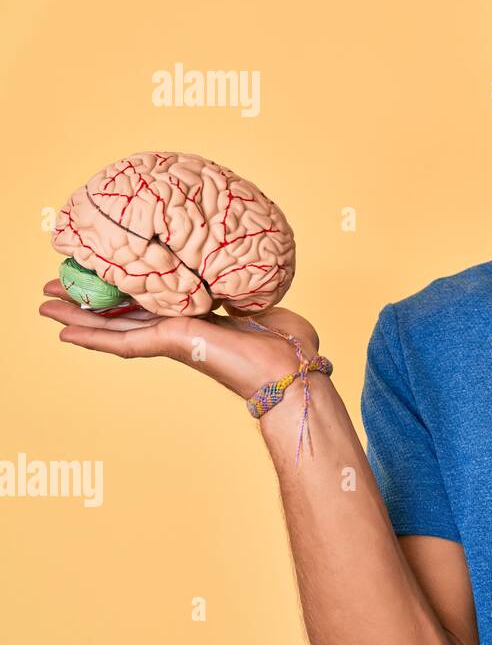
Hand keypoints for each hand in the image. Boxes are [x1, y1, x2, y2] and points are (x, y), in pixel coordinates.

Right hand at [38, 278, 320, 401]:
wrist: (292, 369)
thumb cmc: (288, 345)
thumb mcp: (262, 306)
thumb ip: (245, 293)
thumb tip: (245, 281)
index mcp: (200, 318)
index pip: (154, 303)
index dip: (126, 291)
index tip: (103, 275)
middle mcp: (181, 328)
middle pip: (123, 314)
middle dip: (89, 302)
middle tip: (54, 289)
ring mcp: (174, 338)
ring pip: (114, 327)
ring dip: (78, 317)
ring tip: (45, 305)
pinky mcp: (173, 343)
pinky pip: (124, 341)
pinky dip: (94, 337)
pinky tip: (65, 333)